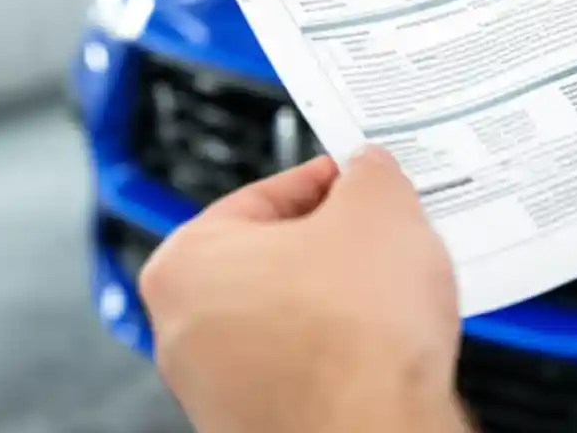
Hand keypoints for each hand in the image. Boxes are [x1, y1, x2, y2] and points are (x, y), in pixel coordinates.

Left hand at [139, 148, 470, 432]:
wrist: (374, 430)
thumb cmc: (355, 337)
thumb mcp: (380, 208)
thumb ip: (369, 172)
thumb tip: (369, 169)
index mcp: (185, 264)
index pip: (264, 195)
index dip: (328, 180)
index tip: (360, 180)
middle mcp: (184, 330)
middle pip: (274, 258)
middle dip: (334, 243)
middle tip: (384, 233)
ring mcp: (218, 387)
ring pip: (290, 315)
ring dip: (341, 298)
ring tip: (392, 291)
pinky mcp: (258, 423)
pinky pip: (306, 365)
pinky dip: (342, 350)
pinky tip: (382, 341)